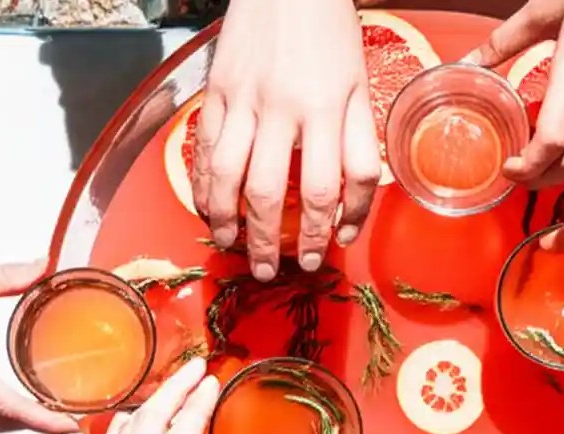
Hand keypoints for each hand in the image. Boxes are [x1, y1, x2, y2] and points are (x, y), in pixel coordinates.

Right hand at [193, 0, 380, 281]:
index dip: (338, 224)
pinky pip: (205, 148)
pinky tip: (209, 209)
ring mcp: (244, 100)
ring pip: (228, 175)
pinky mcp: (217, 90)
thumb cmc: (330, 33)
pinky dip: (204, 185)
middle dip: (272, 241)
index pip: (337, 184)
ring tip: (232, 248)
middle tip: (273, 270)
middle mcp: (283, 108)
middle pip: (274, 192)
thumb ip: (358, 139)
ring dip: (228, 220)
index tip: (335, 246)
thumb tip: (352, 200)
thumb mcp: (359, 83)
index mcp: (328, 107)